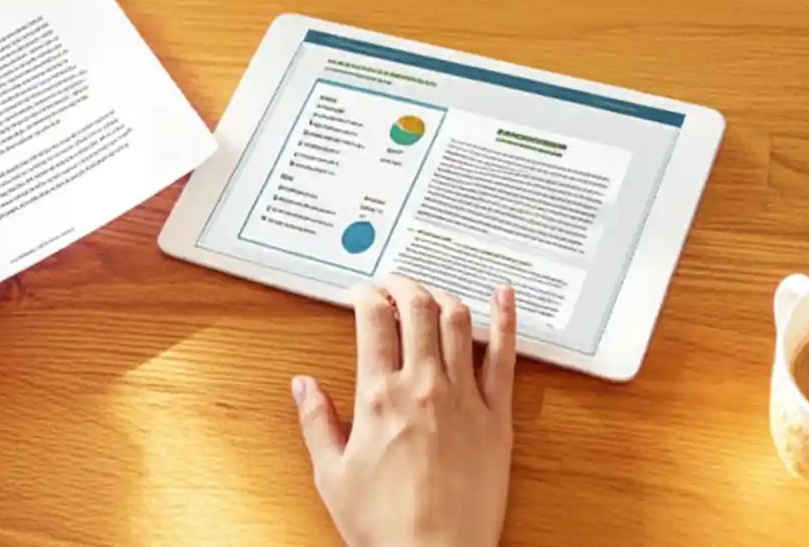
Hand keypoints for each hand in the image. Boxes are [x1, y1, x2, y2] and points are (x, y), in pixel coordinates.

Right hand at [292, 275, 516, 546]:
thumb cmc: (385, 525)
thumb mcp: (332, 474)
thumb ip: (316, 421)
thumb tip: (302, 385)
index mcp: (379, 396)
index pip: (373, 319)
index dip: (365, 294)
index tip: (360, 293)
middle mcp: (422, 386)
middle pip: (416, 307)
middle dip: (401, 284)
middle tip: (393, 284)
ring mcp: (464, 397)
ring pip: (457, 320)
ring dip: (442, 295)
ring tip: (431, 293)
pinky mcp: (495, 415)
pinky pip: (504, 356)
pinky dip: (505, 320)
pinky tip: (503, 297)